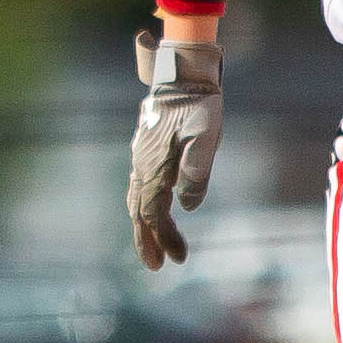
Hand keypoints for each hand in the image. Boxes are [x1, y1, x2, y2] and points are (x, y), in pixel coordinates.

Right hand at [129, 30, 224, 269]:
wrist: (182, 76)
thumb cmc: (199, 106)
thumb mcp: (206, 136)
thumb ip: (197, 170)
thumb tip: (189, 205)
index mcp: (156, 167)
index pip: (153, 213)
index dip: (163, 238)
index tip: (178, 258)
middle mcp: (143, 166)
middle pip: (140, 213)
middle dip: (148, 241)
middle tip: (158, 266)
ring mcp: (141, 158)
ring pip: (136, 201)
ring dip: (144, 227)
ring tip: (153, 247)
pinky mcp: (144, 151)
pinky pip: (137, 187)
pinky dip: (141, 207)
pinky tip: (148, 211)